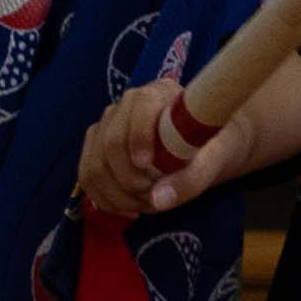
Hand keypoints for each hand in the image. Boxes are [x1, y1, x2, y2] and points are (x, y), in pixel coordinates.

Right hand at [81, 53, 300, 223]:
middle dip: (129, 181)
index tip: (148, 166)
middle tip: (153, 201)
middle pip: (111, 143)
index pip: (140, 107)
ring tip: (146, 206)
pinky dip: (105, 198)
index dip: (139, 137)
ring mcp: (108, 123)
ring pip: (94, 164)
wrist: (203, 149)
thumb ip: (190, 179)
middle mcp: (127, 103)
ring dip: (117, 195)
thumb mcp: (213, 162)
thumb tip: (157, 199)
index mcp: (160, 93)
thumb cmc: (210, 148)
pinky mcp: (96, 144)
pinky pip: (87, 176)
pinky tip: (129, 207)